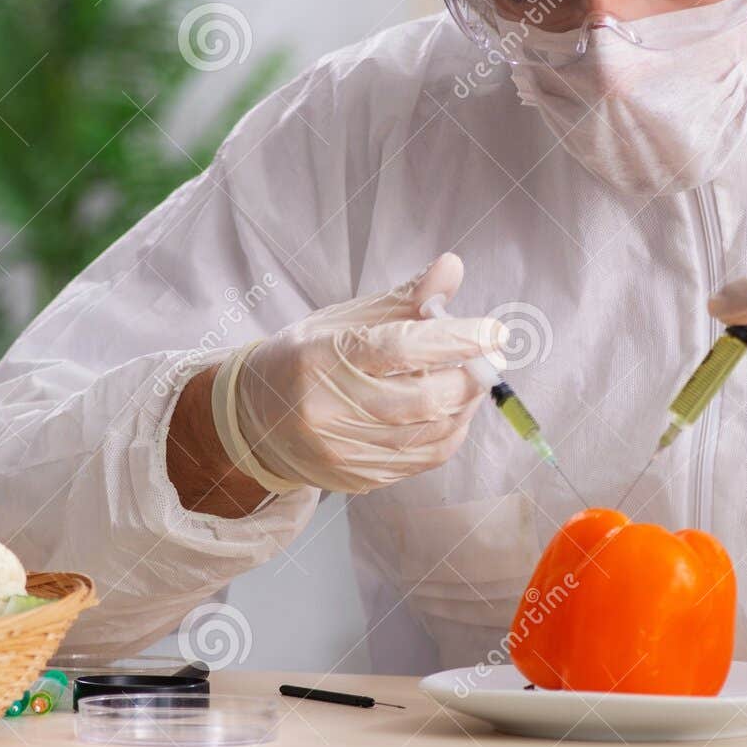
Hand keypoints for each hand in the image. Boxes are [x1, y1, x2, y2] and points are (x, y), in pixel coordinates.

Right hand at [212, 253, 504, 493]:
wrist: (252, 420)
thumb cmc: (305, 358)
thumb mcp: (343, 319)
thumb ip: (403, 298)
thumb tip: (452, 268)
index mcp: (323, 356)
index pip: (401, 348)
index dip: (455, 339)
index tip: (494, 331)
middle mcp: (329, 409)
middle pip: (424, 399)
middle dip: (469, 378)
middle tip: (487, 359)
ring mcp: (343, 450)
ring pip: (431, 434)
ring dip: (465, 405)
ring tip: (470, 380)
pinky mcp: (357, 479)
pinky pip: (424, 459)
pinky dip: (450, 431)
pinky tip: (451, 410)